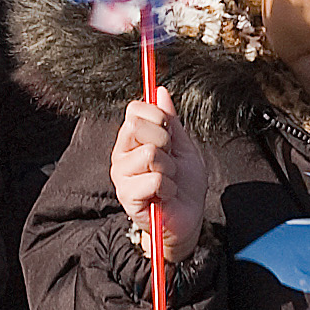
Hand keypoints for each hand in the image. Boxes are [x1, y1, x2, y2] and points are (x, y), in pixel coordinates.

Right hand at [109, 100, 210, 262]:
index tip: (170, 134)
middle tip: (169, 160)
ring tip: (168, 180)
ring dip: (169, 168)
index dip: (159, 117)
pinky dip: (168, 187)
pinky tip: (165, 195)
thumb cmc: (184, 185)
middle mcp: (122, 154)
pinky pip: (154, 179)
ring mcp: (121, 176)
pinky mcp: (127, 196)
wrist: (188, 218)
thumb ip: (171, 120)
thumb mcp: (183, 146)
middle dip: (165, 142)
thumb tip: (160, 92)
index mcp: (133, 139)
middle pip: (137, 126)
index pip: (136, 109)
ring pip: (149, 153)